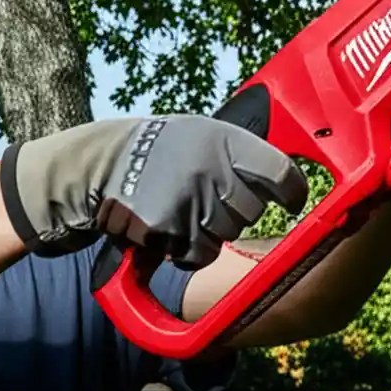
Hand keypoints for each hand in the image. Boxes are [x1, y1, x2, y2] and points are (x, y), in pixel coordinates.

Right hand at [0, 115, 308, 269]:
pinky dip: (183, 251)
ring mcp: (188, 199)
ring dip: (207, 233)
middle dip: (233, 213)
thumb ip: (238, 153)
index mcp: (224, 139)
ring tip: (180, 209)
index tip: (292, 202)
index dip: (291, 191)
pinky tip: (166, 229)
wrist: (98, 165)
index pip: (279, 172)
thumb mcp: (199, 134)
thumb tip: (288, 184)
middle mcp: (210, 166)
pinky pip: (195, 255)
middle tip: (205, 199)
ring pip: (224, 236)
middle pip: (251, 211)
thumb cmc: (158, 151)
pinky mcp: (166, 228)